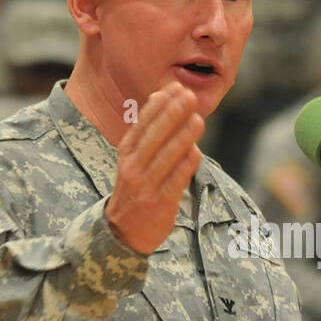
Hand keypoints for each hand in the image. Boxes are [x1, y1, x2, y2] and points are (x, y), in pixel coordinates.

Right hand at [106, 82, 203, 254]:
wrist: (123, 232)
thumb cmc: (136, 189)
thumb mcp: (134, 160)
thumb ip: (149, 133)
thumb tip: (165, 98)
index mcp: (127, 154)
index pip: (142, 124)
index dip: (159, 105)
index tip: (175, 88)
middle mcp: (133, 168)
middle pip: (154, 137)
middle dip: (172, 114)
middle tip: (189, 96)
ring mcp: (145, 187)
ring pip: (166, 158)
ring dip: (183, 137)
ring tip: (198, 120)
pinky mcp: (158, 205)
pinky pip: (174, 182)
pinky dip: (185, 166)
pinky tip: (196, 152)